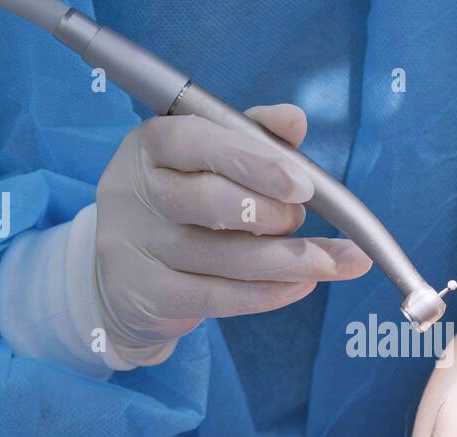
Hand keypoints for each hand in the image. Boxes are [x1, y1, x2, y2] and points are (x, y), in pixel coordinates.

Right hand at [94, 104, 370, 364]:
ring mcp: (136, 247)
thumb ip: (253, 137)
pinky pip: (217, 297)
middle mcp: (135, 192)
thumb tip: (294, 119)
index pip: (197, 141)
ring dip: (286, 260)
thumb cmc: (183, 206)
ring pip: (222, 256)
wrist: (128, 279)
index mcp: (151, 144)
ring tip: (328, 262)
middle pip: (209, 201)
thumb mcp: (209, 161)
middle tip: (298, 219)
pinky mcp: (147, 295)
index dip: (255, 161)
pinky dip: (267, 293)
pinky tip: (301, 285)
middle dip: (271, 213)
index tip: (304, 184)